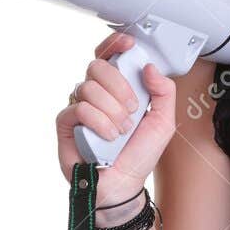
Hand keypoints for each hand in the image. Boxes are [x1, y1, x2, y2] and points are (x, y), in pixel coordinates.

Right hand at [55, 31, 176, 207]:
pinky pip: (79, 108)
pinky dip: (99, 122)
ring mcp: (79, 107)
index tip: (129, 45)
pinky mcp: (66, 123)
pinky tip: (108, 137)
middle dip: (120, 86)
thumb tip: (149, 67)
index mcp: (117, 88)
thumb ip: (164, 92)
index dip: (115, 44)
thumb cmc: (139, 155)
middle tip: (133, 110)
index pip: (108, 56)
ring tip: (121, 131)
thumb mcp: (163, 122)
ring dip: (112, 111)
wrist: (123, 185)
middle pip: (98, 66)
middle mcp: (95, 94)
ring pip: (89, 87)